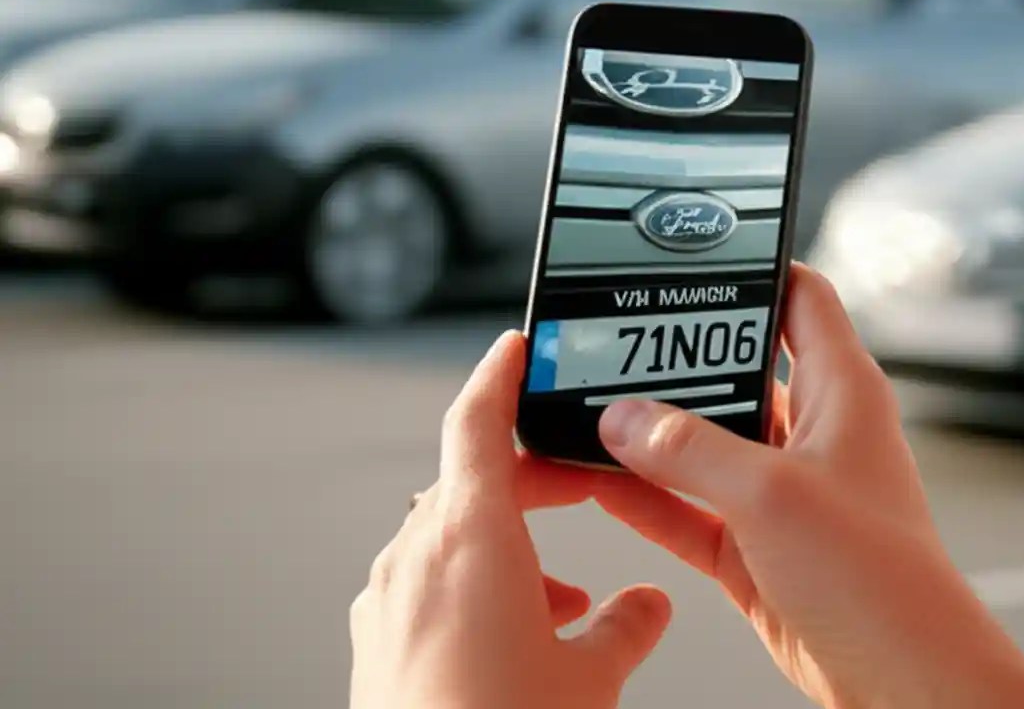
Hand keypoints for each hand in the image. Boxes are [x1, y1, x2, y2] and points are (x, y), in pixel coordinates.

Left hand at [350, 331, 671, 708]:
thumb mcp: (588, 678)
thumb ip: (625, 627)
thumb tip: (646, 605)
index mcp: (468, 538)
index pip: (475, 422)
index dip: (498, 375)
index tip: (514, 347)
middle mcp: (415, 556)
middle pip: (471, 479)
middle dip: (533, 481)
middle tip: (580, 489)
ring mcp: (387, 598)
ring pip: (451, 535)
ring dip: (508, 543)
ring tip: (562, 596)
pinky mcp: (377, 640)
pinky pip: (427, 582)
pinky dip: (473, 584)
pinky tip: (512, 636)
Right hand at [593, 264, 1023, 708]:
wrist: (899, 677)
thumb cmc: (880, 580)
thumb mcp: (773, 495)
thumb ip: (690, 452)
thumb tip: (626, 420)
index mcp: (841, 392)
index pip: (801, 299)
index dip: (754, 269)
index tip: (695, 257)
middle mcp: (812, 433)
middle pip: (734, 372)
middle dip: (675, 361)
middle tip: (616, 343)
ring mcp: (780, 491)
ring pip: (702, 445)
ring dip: (650, 435)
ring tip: (591, 411)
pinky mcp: (753, 544)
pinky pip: (687, 506)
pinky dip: (646, 496)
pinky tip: (600, 480)